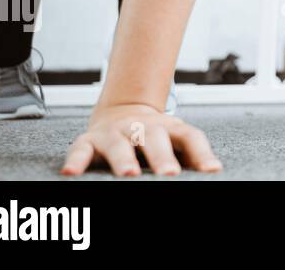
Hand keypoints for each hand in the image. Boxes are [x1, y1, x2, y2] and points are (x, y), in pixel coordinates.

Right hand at [60, 102, 222, 175]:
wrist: (122, 111)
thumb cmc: (153, 136)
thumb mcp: (175, 141)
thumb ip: (190, 155)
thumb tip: (212, 171)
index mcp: (170, 128)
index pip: (190, 137)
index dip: (201, 153)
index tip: (211, 170)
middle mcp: (143, 127)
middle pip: (154, 139)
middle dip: (162, 157)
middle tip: (169, 174)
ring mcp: (115, 132)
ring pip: (119, 144)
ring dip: (123, 159)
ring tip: (129, 174)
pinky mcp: (89, 140)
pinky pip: (80, 149)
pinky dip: (76, 160)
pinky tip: (72, 173)